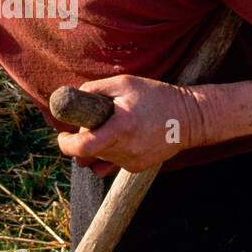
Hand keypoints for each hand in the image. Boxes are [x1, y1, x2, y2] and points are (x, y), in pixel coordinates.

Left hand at [56, 75, 204, 175]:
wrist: (189, 119)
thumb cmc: (156, 96)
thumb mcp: (125, 83)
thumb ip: (95, 88)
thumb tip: (72, 96)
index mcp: (121, 127)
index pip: (83, 147)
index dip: (66, 144)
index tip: (62, 136)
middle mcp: (126, 149)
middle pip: (87, 153)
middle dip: (82, 139)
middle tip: (93, 121)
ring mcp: (132, 162)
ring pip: (98, 160)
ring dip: (96, 147)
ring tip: (110, 129)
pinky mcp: (137, 168)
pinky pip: (111, 165)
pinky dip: (109, 154)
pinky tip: (120, 140)